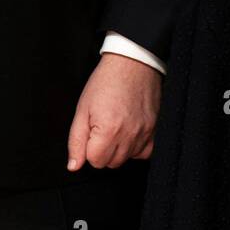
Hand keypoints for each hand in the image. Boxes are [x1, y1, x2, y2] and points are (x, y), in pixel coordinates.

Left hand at [66, 54, 160, 169]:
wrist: (132, 63)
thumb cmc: (105, 82)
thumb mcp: (82, 109)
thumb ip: (76, 140)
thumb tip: (74, 166)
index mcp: (108, 131)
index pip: (94, 161)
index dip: (88, 147)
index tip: (91, 130)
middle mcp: (129, 136)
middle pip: (110, 163)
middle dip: (103, 149)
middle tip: (102, 126)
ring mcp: (144, 134)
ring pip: (126, 159)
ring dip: (118, 148)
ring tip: (116, 125)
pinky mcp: (155, 130)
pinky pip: (144, 153)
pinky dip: (136, 147)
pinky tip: (129, 131)